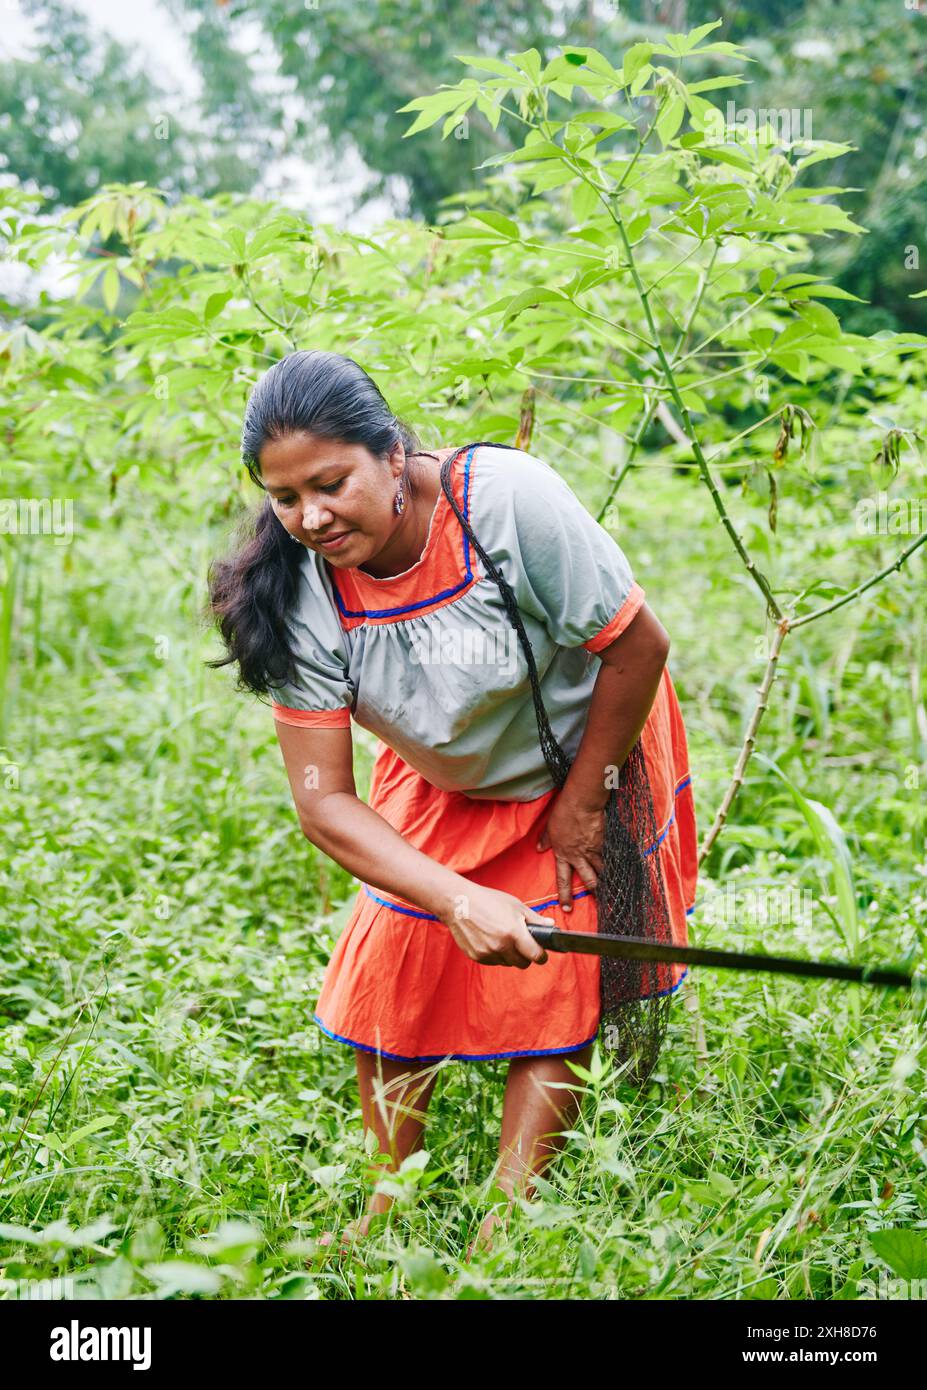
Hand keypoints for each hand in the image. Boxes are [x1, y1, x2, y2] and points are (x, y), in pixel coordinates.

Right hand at [440, 881, 551, 968]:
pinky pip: (493, 961)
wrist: (458, 903)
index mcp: (513, 932)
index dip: (541, 956)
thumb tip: (551, 926)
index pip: (535, 955)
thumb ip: (535, 919)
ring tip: (502, 937)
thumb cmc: (488, 900)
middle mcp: (501, 946)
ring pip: (507, 962)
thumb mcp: (515, 905)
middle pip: (523, 963)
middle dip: (525, 956)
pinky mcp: (476, 956)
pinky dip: (495, 954)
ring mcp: (487, 953)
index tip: (541, 953)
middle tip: (521, 943)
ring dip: (509, 955)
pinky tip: (490, 939)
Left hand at [536, 790, 604, 912]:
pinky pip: (610, 857)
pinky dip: (615, 864)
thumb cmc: (563, 813)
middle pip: (588, 879)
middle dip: (594, 892)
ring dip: (608, 880)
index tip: (567, 908)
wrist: (581, 803)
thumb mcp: (550, 827)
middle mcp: (579, 856)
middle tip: (599, 903)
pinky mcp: (604, 843)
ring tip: (615, 890)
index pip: (563, 880)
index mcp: (563, 854)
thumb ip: (545, 840)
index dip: (565, 895)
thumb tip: (539, 848)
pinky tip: (621, 870)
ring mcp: (593, 851)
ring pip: (602, 870)